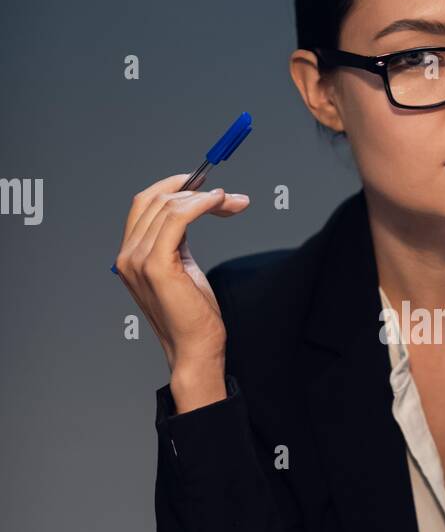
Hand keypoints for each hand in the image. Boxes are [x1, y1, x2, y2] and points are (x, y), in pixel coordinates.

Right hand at [113, 172, 249, 372]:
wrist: (195, 349)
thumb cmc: (192, 315)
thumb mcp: (182, 267)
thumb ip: (177, 239)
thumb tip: (194, 205)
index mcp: (130, 255)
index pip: (144, 203)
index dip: (172, 185)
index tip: (202, 182)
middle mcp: (127, 255)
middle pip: (157, 200)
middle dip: (196, 190)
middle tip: (229, 197)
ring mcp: (138, 260)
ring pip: (169, 206)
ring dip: (205, 197)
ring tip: (231, 202)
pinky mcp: (157, 265)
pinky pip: (178, 218)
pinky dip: (200, 204)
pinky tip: (219, 203)